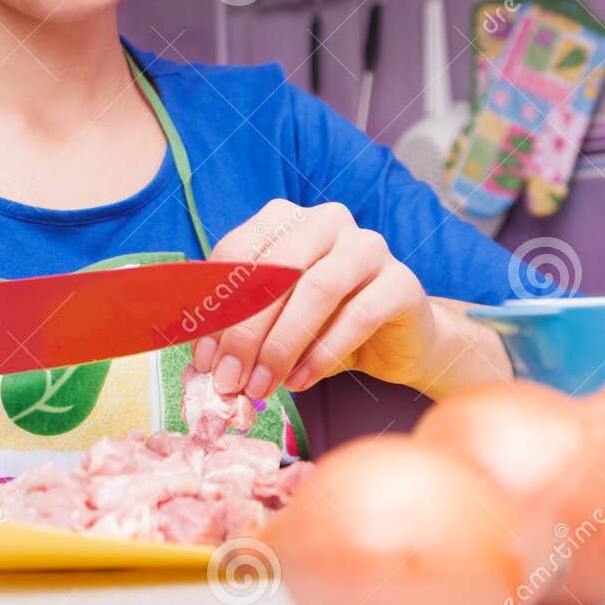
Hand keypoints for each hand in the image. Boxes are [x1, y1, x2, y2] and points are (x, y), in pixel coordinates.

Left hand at [192, 199, 506, 399]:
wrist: (396, 341)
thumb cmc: (323, 326)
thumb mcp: (273, 322)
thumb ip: (239, 328)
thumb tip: (202, 359)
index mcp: (286, 219)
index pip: (239, 252)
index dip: (216, 306)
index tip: (204, 357)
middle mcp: (327, 222)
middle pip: (277, 268)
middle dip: (246, 330)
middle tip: (230, 378)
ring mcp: (369, 247)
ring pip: (318, 288)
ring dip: (283, 344)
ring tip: (262, 386)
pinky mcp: (402, 282)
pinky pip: (359, 315)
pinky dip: (323, 354)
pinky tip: (300, 381)